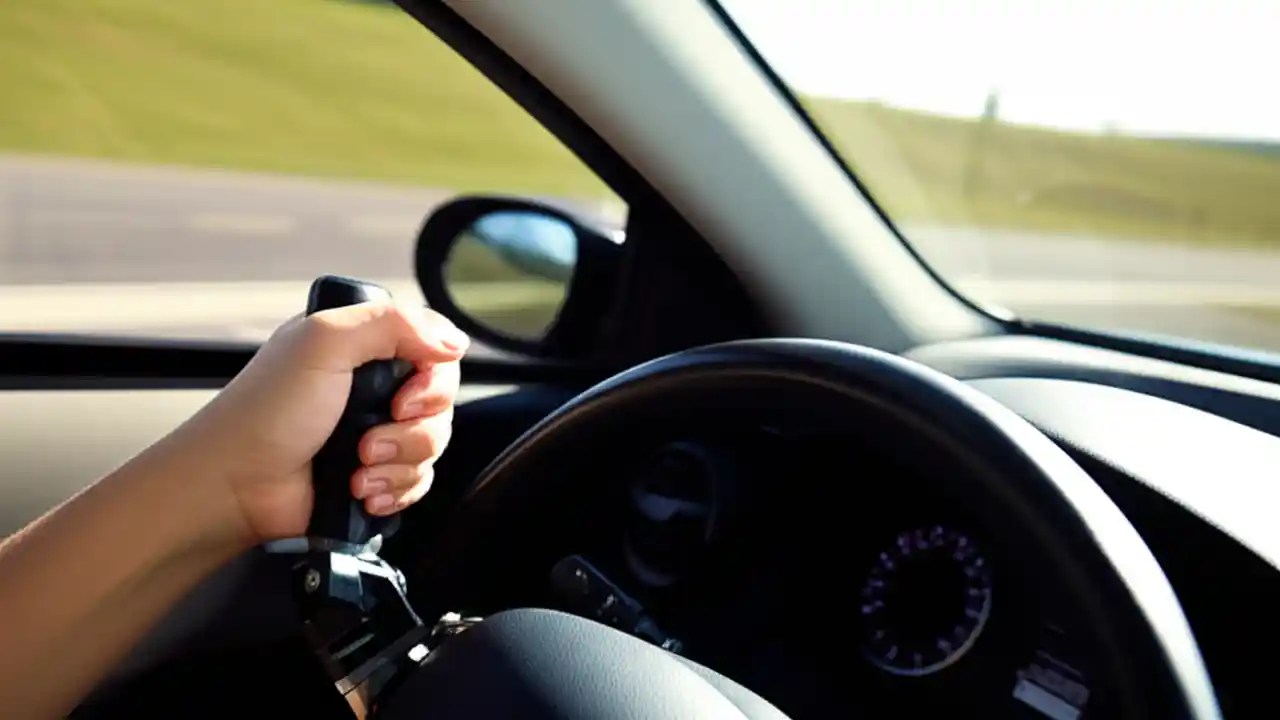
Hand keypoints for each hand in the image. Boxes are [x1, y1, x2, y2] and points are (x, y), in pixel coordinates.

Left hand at [180, 301, 467, 546]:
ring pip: (433, 446)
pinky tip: (362, 492)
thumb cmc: (266, 412)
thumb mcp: (325, 342)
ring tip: (357, 470)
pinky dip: (395, 490)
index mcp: (362, 347)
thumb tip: (454, 342)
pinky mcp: (375, 477)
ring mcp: (375, 434)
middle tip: (370, 439)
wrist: (235, 488)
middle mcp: (372, 388)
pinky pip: (418, 483)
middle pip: (441, 404)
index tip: (405, 397)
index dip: (433, 378)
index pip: (433, 351)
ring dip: (399, 463)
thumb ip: (393, 324)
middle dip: (414, 429)